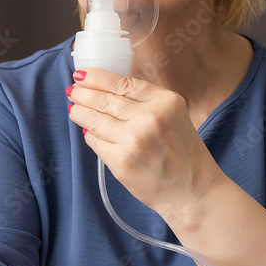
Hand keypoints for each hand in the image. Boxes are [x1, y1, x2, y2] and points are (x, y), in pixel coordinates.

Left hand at [66, 68, 221, 219]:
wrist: (193, 191)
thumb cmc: (183, 154)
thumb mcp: (175, 115)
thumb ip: (147, 100)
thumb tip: (109, 87)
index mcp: (165, 101)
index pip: (121, 82)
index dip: (96, 77)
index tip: (82, 75)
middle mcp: (149, 117)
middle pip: (103, 98)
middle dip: (82, 92)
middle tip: (73, 90)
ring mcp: (133, 140)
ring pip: (94, 119)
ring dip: (79, 111)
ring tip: (74, 107)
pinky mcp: (121, 162)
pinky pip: (95, 141)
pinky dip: (89, 135)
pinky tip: (88, 131)